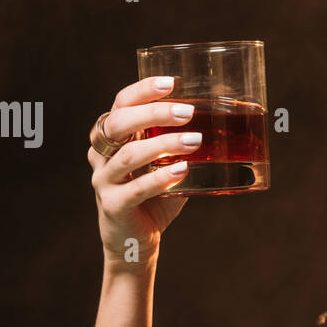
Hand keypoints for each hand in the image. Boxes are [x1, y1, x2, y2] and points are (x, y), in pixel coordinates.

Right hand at [88, 76, 199, 271]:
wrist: (135, 243)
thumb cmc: (155, 199)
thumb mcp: (166, 166)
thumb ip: (181, 146)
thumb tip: (224, 123)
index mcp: (112, 138)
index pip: (121, 104)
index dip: (142, 90)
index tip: (171, 83)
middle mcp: (102, 155)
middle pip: (119, 123)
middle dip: (154, 113)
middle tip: (188, 112)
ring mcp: (104, 180)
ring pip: (128, 154)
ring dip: (163, 144)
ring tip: (194, 141)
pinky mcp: (113, 205)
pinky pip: (136, 188)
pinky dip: (161, 178)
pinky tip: (182, 170)